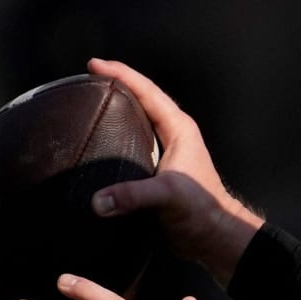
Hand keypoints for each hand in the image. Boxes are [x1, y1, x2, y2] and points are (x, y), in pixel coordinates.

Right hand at [86, 58, 263, 284]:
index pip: (147, 92)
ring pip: (136, 122)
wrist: (213, 235)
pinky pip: (131, 146)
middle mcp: (172, 136)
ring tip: (89, 103)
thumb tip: (98, 201)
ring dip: (115, 111)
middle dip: (115, 86)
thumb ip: (134, 195)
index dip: (121, 74)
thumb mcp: (169, 196)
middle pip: (141, 101)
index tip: (95, 64)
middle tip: (87, 77)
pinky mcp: (157, 171)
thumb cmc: (202, 210)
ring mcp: (165, 153)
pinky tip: (98, 143)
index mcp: (178, 129)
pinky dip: (114, 138)